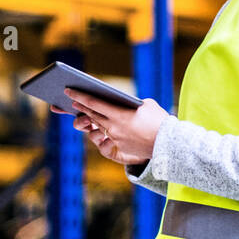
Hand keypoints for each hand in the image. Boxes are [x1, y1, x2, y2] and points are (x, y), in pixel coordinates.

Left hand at [52, 89, 168, 165]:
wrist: (168, 144)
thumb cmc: (159, 121)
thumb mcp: (146, 105)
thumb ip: (132, 104)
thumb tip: (125, 103)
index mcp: (119, 114)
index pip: (94, 103)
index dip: (80, 96)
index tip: (69, 90)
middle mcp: (113, 127)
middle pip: (92, 114)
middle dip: (81, 106)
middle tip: (71, 99)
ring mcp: (115, 138)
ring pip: (98, 125)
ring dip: (89, 118)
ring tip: (84, 111)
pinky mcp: (120, 147)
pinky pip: (107, 137)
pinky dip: (102, 129)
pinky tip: (99, 125)